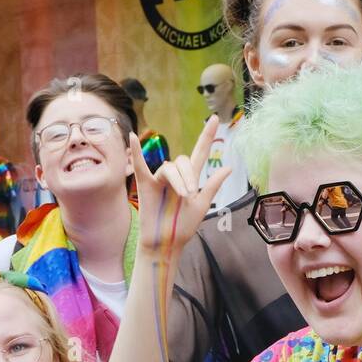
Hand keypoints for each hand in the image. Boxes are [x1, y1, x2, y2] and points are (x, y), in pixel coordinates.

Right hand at [130, 116, 232, 256]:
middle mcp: (175, 176)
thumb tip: (229, 167)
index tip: (215, 118)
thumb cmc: (182, 227)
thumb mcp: (202, 206)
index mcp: (190, 180)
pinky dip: (136, 152)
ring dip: (178, 180)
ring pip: (170, 167)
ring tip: (183, 196)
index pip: (200, 153)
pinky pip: (140, 166)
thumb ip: (213, 185)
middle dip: (189, 176)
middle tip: (190, 194)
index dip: (207, 136)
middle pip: (184, 161)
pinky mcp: (145, 185)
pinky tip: (132, 138)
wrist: (166, 244)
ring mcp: (159, 179)